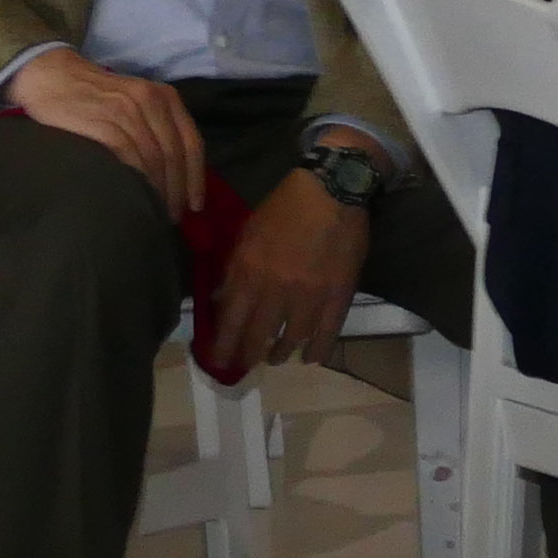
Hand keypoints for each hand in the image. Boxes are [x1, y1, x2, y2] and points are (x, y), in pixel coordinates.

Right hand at [9, 48, 202, 214]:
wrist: (51, 76)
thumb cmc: (93, 95)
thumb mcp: (134, 101)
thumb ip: (155, 126)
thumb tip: (174, 173)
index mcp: (164, 97)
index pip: (191, 142)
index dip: (196, 178)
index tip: (195, 205)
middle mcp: (150, 101)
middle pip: (174, 154)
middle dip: (177, 190)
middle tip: (172, 216)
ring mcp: (126, 111)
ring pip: (154, 159)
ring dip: (158, 190)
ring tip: (154, 212)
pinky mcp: (103, 123)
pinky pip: (128, 157)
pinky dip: (136, 180)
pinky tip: (134, 196)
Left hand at [203, 165, 372, 377]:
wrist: (331, 192)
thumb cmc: (284, 208)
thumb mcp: (247, 234)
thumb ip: (234, 269)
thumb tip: (222, 299)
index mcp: (249, 272)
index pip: (231, 320)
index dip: (224, 345)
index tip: (219, 361)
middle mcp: (276, 290)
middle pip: (259, 335)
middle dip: (249, 354)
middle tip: (246, 365)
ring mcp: (309, 296)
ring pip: (292, 339)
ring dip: (281, 353)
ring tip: (276, 358)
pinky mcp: (338, 296)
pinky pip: (328, 333)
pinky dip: (319, 350)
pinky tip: (312, 358)